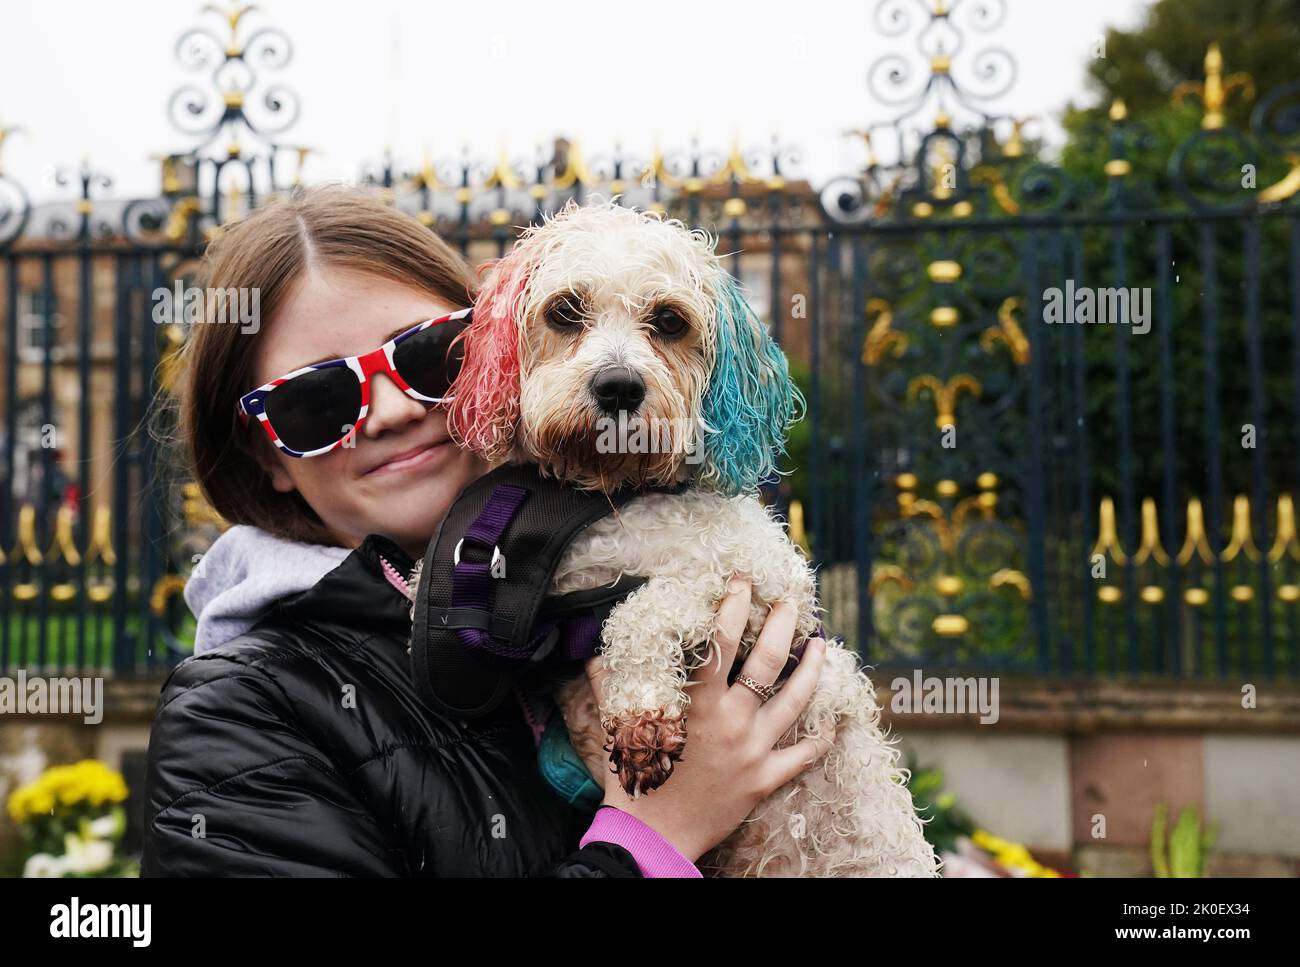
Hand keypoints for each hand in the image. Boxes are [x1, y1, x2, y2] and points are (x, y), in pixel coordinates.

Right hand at [582, 573, 831, 862]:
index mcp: (696, 701)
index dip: (735, 605)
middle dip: (783, 624)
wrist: (652, 834)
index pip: (721, 640)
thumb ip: (611, 685)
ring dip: (812, 668)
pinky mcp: (764, 780)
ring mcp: (753, 750)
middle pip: (768, 660)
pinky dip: (821, 736)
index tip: (744, 580)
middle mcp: (731, 720)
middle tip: (792, 601)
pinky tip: (832, 719)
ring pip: (796, 700)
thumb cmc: (633, 776)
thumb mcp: (620, 724)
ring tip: (821, 644)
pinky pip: (803, 755)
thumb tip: (596, 654)